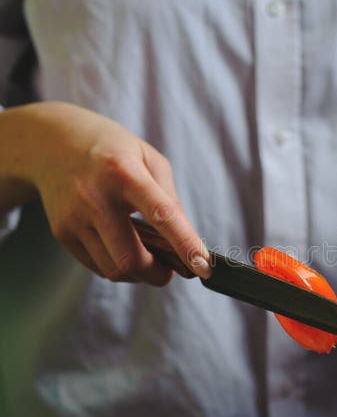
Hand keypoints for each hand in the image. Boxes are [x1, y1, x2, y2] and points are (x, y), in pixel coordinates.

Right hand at [5, 102, 210, 284]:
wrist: (52, 142)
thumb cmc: (112, 150)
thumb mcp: (148, 158)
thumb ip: (170, 198)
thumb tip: (187, 241)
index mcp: (124, 172)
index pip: (161, 215)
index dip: (185, 244)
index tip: (204, 267)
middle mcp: (95, 197)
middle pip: (131, 258)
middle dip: (159, 274)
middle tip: (172, 270)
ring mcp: (74, 218)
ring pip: (114, 270)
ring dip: (139, 274)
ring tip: (150, 259)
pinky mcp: (62, 233)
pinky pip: (97, 267)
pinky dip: (118, 268)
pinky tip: (125, 250)